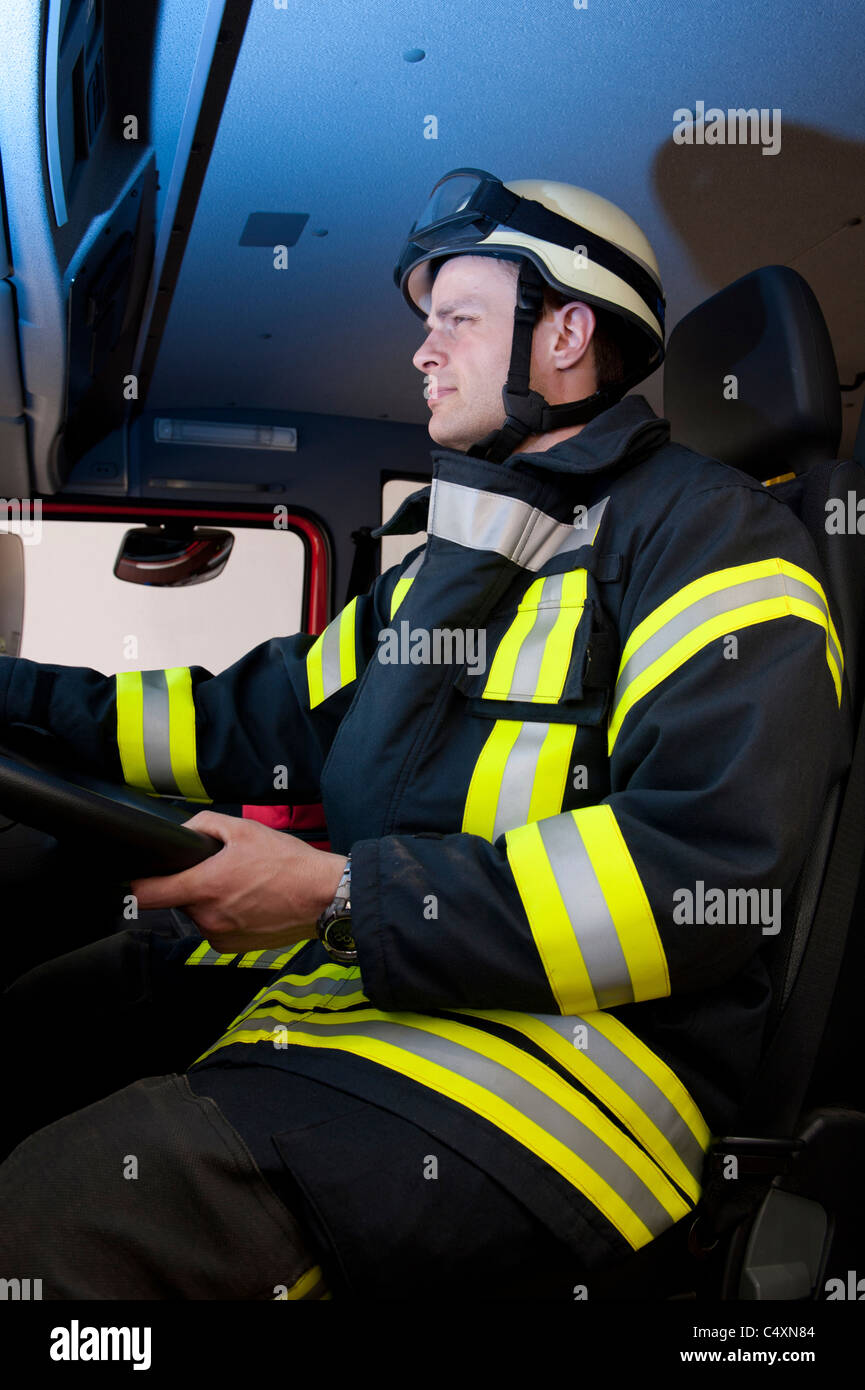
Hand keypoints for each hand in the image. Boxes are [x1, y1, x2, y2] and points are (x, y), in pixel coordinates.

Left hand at [129, 810, 347, 953]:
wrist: (322, 897)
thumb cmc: (288, 863)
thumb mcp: (245, 829)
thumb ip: (204, 825)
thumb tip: (182, 832)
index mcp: (204, 886)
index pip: (145, 894)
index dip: (139, 882)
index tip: (144, 875)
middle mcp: (207, 917)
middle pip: (177, 900)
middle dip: (192, 884)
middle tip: (222, 870)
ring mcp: (219, 936)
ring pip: (198, 914)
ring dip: (210, 901)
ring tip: (243, 886)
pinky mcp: (232, 948)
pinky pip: (215, 928)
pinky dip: (225, 916)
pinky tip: (249, 903)